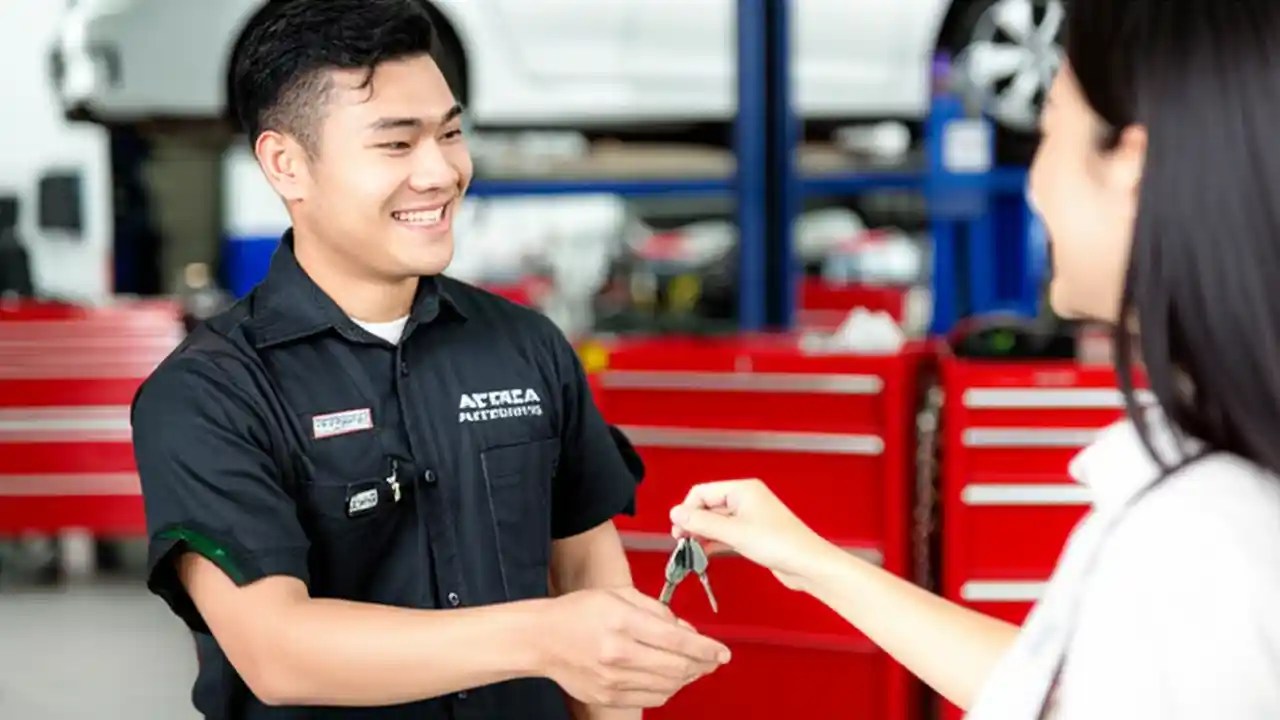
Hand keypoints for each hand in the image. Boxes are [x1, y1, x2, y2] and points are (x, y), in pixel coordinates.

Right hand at [539, 587, 729, 707]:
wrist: (543, 639)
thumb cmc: (579, 611)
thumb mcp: (620, 595)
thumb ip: (658, 611)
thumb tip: (688, 631)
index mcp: (622, 622)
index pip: (677, 640)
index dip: (707, 648)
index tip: (723, 652)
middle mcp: (618, 654)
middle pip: (677, 667)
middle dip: (703, 664)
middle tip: (713, 659)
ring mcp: (613, 680)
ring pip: (668, 685)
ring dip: (688, 677)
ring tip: (693, 666)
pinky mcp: (608, 696)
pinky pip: (651, 698)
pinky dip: (668, 689)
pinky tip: (670, 677)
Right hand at [669, 479, 833, 590]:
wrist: (807, 564)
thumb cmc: (782, 543)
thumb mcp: (734, 532)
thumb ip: (702, 522)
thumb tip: (677, 513)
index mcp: (743, 490)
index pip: (702, 492)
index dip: (687, 509)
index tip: (677, 528)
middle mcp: (746, 499)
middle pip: (708, 506)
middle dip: (693, 522)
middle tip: (681, 540)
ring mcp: (749, 517)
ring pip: (715, 521)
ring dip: (702, 533)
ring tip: (690, 548)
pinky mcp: (752, 533)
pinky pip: (725, 533)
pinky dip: (713, 541)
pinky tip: (705, 551)